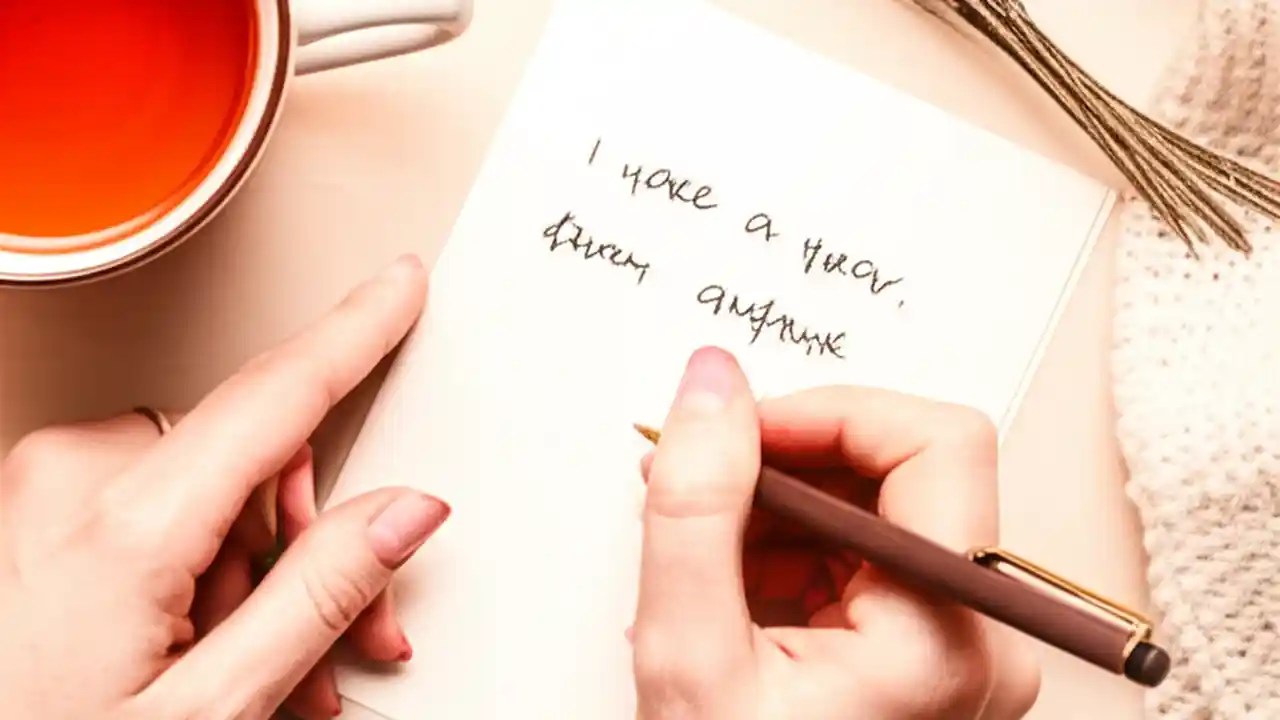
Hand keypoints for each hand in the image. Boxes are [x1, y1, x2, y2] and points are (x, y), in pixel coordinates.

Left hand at [0, 256, 448, 719]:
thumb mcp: (212, 710)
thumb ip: (321, 595)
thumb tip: (403, 511)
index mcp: (119, 524)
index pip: (276, 395)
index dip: (355, 335)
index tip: (398, 288)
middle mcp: (70, 478)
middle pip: (255, 460)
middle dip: (313, 540)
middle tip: (349, 631)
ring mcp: (42, 491)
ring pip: (213, 486)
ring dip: (261, 565)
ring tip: (269, 662)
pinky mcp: (33, 509)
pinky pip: (156, 502)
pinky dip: (203, 562)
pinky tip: (213, 638)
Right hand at [632, 347, 1040, 718]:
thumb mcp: (690, 655)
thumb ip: (696, 507)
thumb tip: (712, 386)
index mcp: (945, 638)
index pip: (935, 443)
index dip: (828, 413)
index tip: (741, 425)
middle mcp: (979, 638)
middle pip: (908, 470)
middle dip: (790, 460)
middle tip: (706, 479)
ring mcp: (960, 647)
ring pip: (883, 505)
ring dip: (784, 504)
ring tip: (709, 551)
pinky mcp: (930, 652)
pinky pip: (870, 554)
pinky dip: (795, 547)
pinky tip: (738, 584)